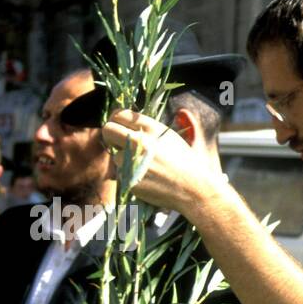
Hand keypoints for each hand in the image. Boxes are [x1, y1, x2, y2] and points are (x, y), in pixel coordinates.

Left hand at [100, 109, 216, 215]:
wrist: (195, 189)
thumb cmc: (185, 163)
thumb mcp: (170, 137)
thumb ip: (148, 129)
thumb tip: (124, 124)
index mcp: (151, 128)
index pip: (118, 114)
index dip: (116, 120)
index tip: (119, 127)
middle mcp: (140, 141)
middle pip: (108, 130)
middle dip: (110, 136)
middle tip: (118, 144)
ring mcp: (134, 161)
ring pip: (114, 156)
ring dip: (124, 161)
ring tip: (145, 168)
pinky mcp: (130, 179)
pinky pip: (122, 174)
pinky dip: (131, 176)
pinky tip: (148, 179)